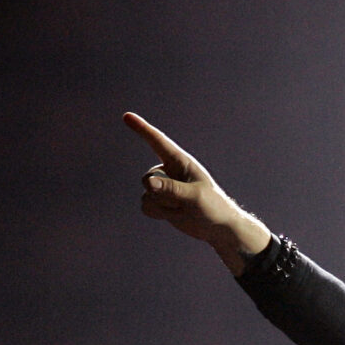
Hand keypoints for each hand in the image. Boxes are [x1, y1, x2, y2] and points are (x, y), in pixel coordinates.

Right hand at [124, 112, 272, 269]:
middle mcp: (168, 171)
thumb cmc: (213, 207)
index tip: (127, 116)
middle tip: (185, 204)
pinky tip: (174, 215)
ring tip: (183, 209)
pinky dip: (158, 214)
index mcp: (180, 162)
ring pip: (146, 196)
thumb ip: (171, 189)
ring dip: (163, 207)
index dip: (142, 128)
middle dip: (162, 196)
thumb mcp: (194, 197)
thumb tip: (148, 183)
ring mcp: (163, 186)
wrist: (217, 228)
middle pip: (148, 179)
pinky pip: (146, 206)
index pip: (157, 142)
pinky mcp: (160, 201)